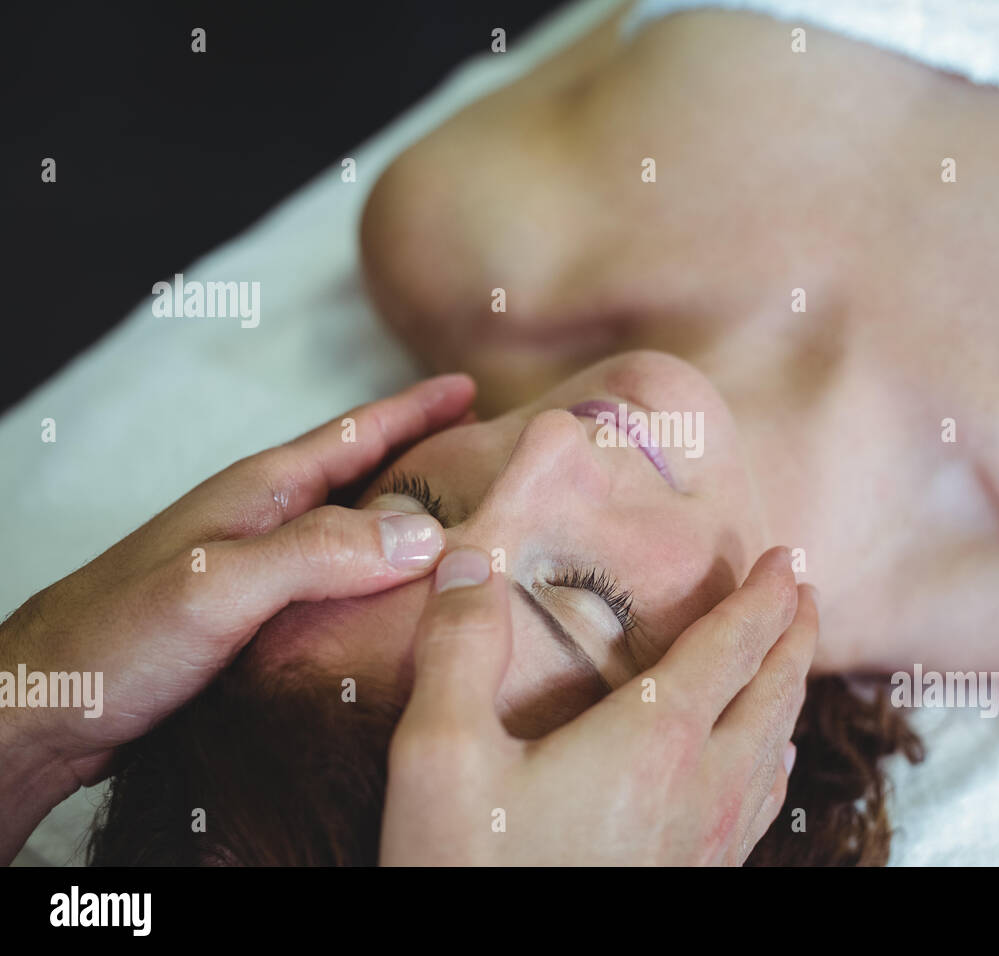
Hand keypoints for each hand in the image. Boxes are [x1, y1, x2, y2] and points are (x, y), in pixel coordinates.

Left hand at [0, 374, 472, 860]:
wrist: (40, 708)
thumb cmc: (113, 640)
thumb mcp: (219, 585)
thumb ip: (319, 554)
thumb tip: (427, 536)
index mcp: (260, 493)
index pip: (355, 434)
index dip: (416, 409)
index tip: (470, 387)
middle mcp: (263, 522)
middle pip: (361, 476)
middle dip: (424, 457)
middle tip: (488, 454)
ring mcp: (256, 569)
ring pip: (352, 532)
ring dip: (406, 523)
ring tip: (463, 526)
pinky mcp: (254, 618)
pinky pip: (337, 583)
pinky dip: (379, 580)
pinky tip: (399, 604)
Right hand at [380, 545, 816, 865]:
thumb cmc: (472, 873)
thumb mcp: (440, 757)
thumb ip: (459, 650)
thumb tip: (470, 560)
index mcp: (654, 738)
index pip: (732, 645)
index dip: (765, 596)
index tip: (789, 558)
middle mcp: (702, 787)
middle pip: (773, 691)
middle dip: (794, 634)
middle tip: (806, 593)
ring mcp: (708, 843)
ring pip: (777, 747)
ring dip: (789, 690)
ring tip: (792, 662)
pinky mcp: (696, 882)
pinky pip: (760, 803)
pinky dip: (775, 757)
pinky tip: (768, 764)